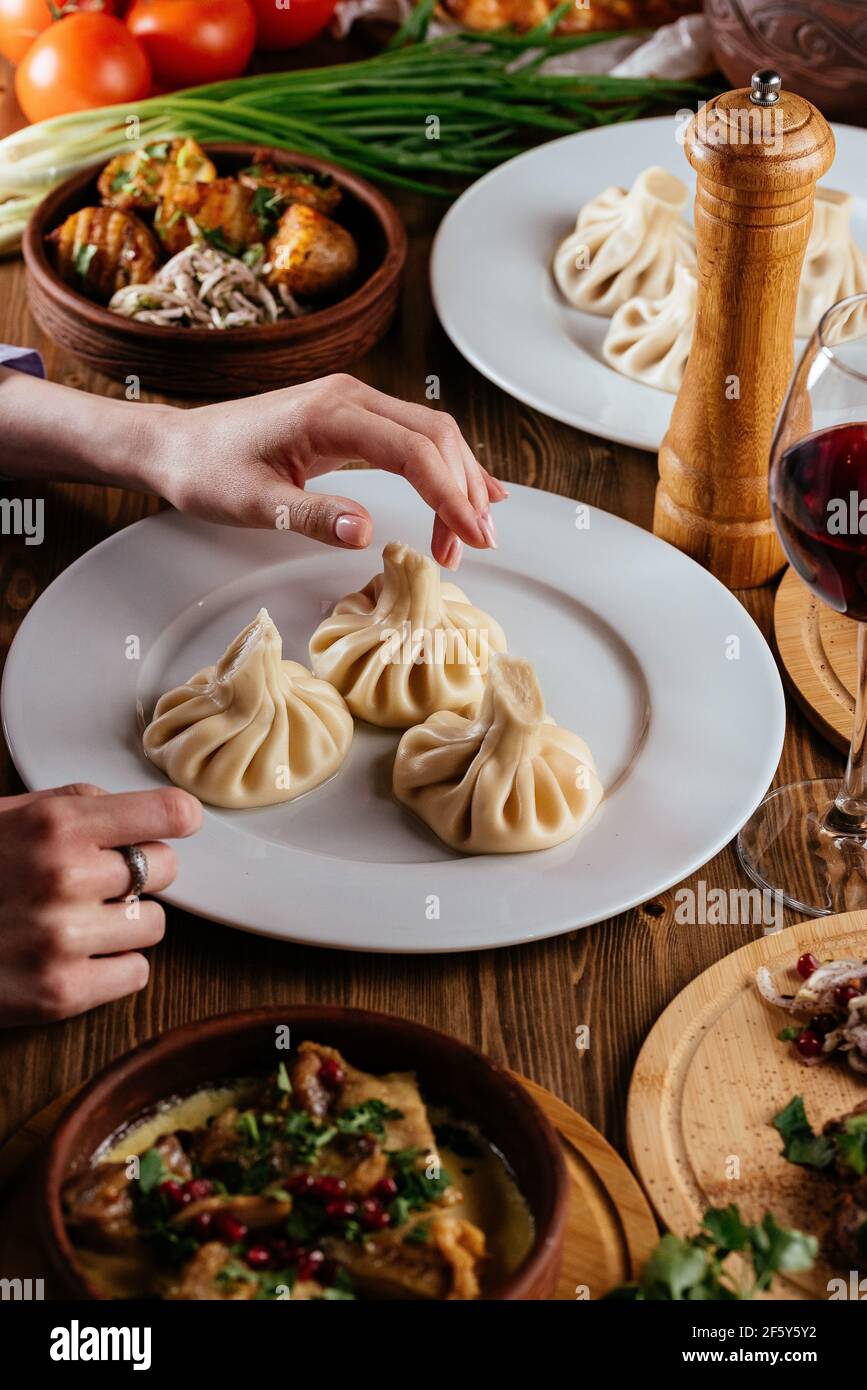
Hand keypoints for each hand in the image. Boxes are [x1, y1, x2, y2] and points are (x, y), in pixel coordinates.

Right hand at [0, 782, 200, 1025]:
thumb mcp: (3, 815)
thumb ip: (70, 805)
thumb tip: (134, 811)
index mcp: (54, 826)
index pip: (168, 813)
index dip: (176, 819)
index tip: (174, 824)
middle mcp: (65, 877)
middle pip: (166, 870)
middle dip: (139, 874)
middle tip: (97, 881)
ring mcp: (64, 939)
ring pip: (155, 925)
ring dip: (126, 923)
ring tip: (78, 920)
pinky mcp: (60, 993)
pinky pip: (136, 974)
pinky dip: (113, 968)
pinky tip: (76, 956)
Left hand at [156, 375, 507, 569]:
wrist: (175, 445)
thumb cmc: (206, 472)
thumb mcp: (252, 504)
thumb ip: (311, 516)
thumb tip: (366, 532)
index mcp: (331, 413)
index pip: (414, 450)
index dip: (449, 495)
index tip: (471, 537)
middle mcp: (350, 397)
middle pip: (435, 436)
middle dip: (465, 490)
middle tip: (478, 545)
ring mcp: (352, 403)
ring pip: (430, 435)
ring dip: (457, 481)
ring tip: (470, 535)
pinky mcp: (350, 417)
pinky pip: (411, 437)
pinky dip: (442, 467)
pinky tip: (466, 492)